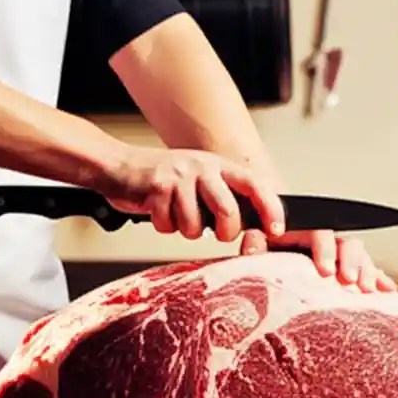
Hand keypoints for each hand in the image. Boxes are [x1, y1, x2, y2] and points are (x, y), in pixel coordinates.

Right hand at [100, 146, 285, 242]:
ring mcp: (179, 177)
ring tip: (176, 214)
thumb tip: (254, 226)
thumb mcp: (201, 179)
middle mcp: (202, 167)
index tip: (276, 230)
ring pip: (195, 225)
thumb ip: (225, 196)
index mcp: (219, 166)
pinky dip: (163, 226)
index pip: (255, 184)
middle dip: (224, 231)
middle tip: (215, 231)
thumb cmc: (164, 179)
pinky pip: (168, 225)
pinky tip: (158, 211)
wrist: (121, 166)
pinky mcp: (157, 188)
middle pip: (228, 211)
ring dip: (186, 229)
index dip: (271, 208)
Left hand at [240, 229, 396, 293]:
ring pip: (359, 256)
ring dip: (367, 271)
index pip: (318, 232)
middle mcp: (323, 241)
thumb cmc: (260, 256)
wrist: (263, 268)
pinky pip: (367, 271)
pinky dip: (378, 279)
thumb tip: (254, 239)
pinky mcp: (346, 271)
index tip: (325, 271)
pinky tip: (388, 291)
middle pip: (345, 243)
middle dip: (351, 261)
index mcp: (302, 230)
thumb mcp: (255, 251)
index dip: (325, 249)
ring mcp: (338, 256)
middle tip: (349, 281)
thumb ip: (254, 246)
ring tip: (368, 290)